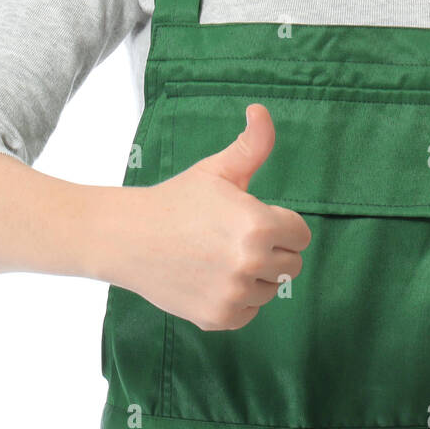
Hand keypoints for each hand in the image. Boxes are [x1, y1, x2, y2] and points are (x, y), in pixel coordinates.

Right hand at [114, 103, 312, 330]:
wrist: (128, 238)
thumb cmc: (177, 200)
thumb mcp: (218, 169)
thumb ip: (252, 144)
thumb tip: (261, 110)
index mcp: (259, 225)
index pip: (301, 235)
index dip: (281, 224)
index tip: (254, 219)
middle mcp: (251, 264)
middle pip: (291, 264)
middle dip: (272, 250)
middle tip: (236, 238)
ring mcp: (234, 295)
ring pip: (271, 289)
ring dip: (256, 276)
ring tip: (222, 257)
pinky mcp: (217, 318)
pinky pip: (249, 312)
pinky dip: (238, 299)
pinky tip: (214, 278)